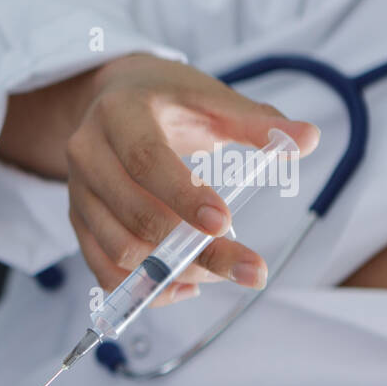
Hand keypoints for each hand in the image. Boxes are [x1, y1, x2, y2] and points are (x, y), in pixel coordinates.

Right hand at [0, 53, 319, 303]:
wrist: (112, 98)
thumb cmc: (167, 101)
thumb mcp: (210, 99)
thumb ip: (258, 121)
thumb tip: (308, 139)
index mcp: (119, 114)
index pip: (144, 161)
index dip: (182, 196)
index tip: (225, 223)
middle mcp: (88, 153)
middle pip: (133, 213)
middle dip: (191, 248)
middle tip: (248, 267)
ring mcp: (78, 192)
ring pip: (118, 248)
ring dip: (172, 270)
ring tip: (220, 272)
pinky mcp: (78, 222)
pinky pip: (103, 269)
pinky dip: (145, 287)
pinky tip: (186, 285)